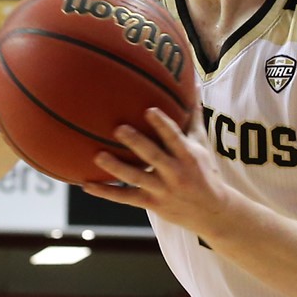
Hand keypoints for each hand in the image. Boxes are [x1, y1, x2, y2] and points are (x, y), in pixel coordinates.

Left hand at [83, 109, 230, 235]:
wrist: (210, 211)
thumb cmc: (203, 171)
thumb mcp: (202, 145)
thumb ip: (194, 117)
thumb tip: (194, 85)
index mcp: (188, 155)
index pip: (175, 138)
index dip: (162, 125)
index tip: (149, 110)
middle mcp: (175, 173)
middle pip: (154, 156)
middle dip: (137, 143)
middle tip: (118, 129)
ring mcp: (162, 190)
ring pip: (136, 178)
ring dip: (116, 168)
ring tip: (98, 156)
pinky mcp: (151, 204)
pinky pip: (125, 198)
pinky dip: (106, 192)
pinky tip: (86, 184)